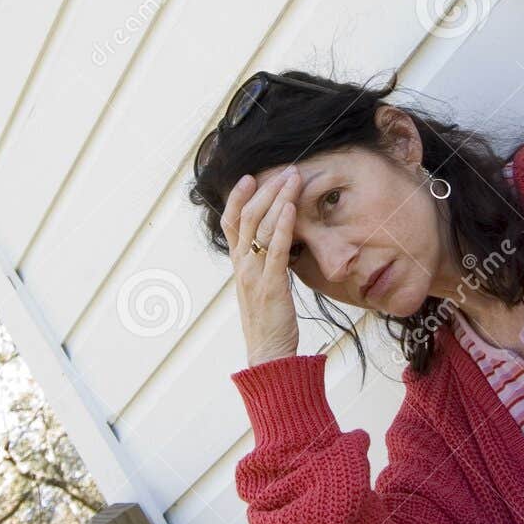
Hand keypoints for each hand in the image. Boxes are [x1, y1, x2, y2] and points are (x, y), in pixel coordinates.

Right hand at [221, 166, 302, 366]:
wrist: (268, 353)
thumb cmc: (269, 320)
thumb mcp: (261, 286)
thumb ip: (264, 263)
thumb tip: (277, 242)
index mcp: (239, 265)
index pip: (231, 223)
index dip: (237, 198)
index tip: (249, 176)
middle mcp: (242, 265)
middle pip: (248, 218)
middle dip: (266, 190)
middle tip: (284, 171)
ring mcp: (254, 274)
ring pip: (262, 227)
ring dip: (278, 199)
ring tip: (292, 179)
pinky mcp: (271, 285)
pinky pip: (276, 249)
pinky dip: (283, 226)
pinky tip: (291, 208)